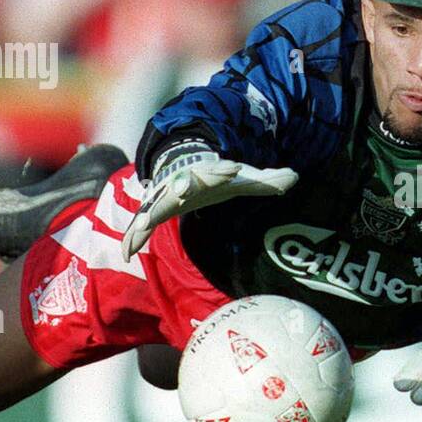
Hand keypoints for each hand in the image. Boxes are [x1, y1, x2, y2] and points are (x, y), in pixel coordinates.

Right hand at [122, 142, 297, 259]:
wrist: (183, 166)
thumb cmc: (216, 177)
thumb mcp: (244, 178)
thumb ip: (269, 180)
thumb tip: (293, 177)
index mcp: (207, 173)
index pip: (216, 169)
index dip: (224, 169)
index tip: (234, 167)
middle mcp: (182, 183)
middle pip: (181, 185)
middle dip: (180, 187)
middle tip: (181, 191)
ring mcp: (165, 197)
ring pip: (154, 207)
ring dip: (148, 217)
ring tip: (142, 227)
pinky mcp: (154, 211)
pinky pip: (142, 227)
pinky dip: (134, 239)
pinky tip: (127, 255)